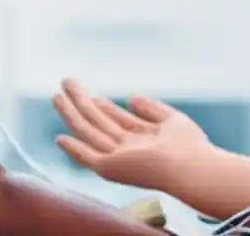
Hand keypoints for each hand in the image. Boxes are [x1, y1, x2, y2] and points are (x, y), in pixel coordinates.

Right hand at [52, 79, 214, 193]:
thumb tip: (130, 97)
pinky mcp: (111, 168)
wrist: (192, 167)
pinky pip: (87, 157)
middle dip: (81, 102)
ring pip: (89, 132)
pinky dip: (74, 149)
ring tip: (57, 94)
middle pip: (99, 122)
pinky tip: (60, 138)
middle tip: (66, 82)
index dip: (104, 106)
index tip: (92, 94)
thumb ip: (152, 109)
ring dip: (72, 113)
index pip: (118, 119)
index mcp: (144, 139)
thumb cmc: (191, 148)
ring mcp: (118, 158)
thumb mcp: (172, 120)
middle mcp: (128, 149)